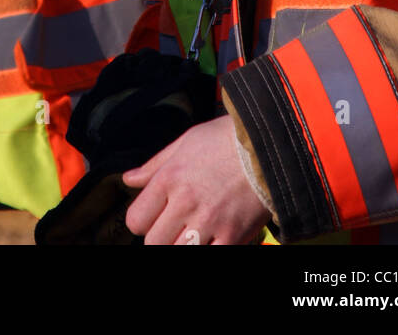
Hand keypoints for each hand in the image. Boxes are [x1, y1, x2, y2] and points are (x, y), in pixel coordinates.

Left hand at [122, 114, 270, 244]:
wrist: (268, 145)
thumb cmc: (224, 139)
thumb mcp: (185, 142)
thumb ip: (154, 165)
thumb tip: (129, 179)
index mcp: (169, 178)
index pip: (136, 220)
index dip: (141, 222)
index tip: (152, 217)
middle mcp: (185, 202)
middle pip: (153, 243)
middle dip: (160, 238)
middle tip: (173, 228)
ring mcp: (208, 222)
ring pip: (178, 253)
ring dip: (181, 246)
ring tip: (192, 234)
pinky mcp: (232, 235)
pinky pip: (209, 257)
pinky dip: (207, 250)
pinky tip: (211, 240)